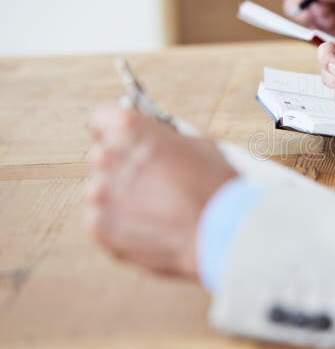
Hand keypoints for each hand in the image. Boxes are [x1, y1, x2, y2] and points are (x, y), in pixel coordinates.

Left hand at [86, 107, 237, 277]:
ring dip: (123, 197)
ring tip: (157, 208)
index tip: (123, 139)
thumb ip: (165, 140)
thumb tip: (158, 143)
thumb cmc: (214, 185)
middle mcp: (107, 157)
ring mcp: (100, 195)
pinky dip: (123, 224)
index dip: (114, 130)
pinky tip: (152, 225)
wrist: (221, 230)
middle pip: (103, 157)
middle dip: (123, 166)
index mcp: (128, 129)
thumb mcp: (196, 144)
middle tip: (152, 179)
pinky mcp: (100, 227)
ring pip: (103, 192)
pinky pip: (104, 221)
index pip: (100, 119)